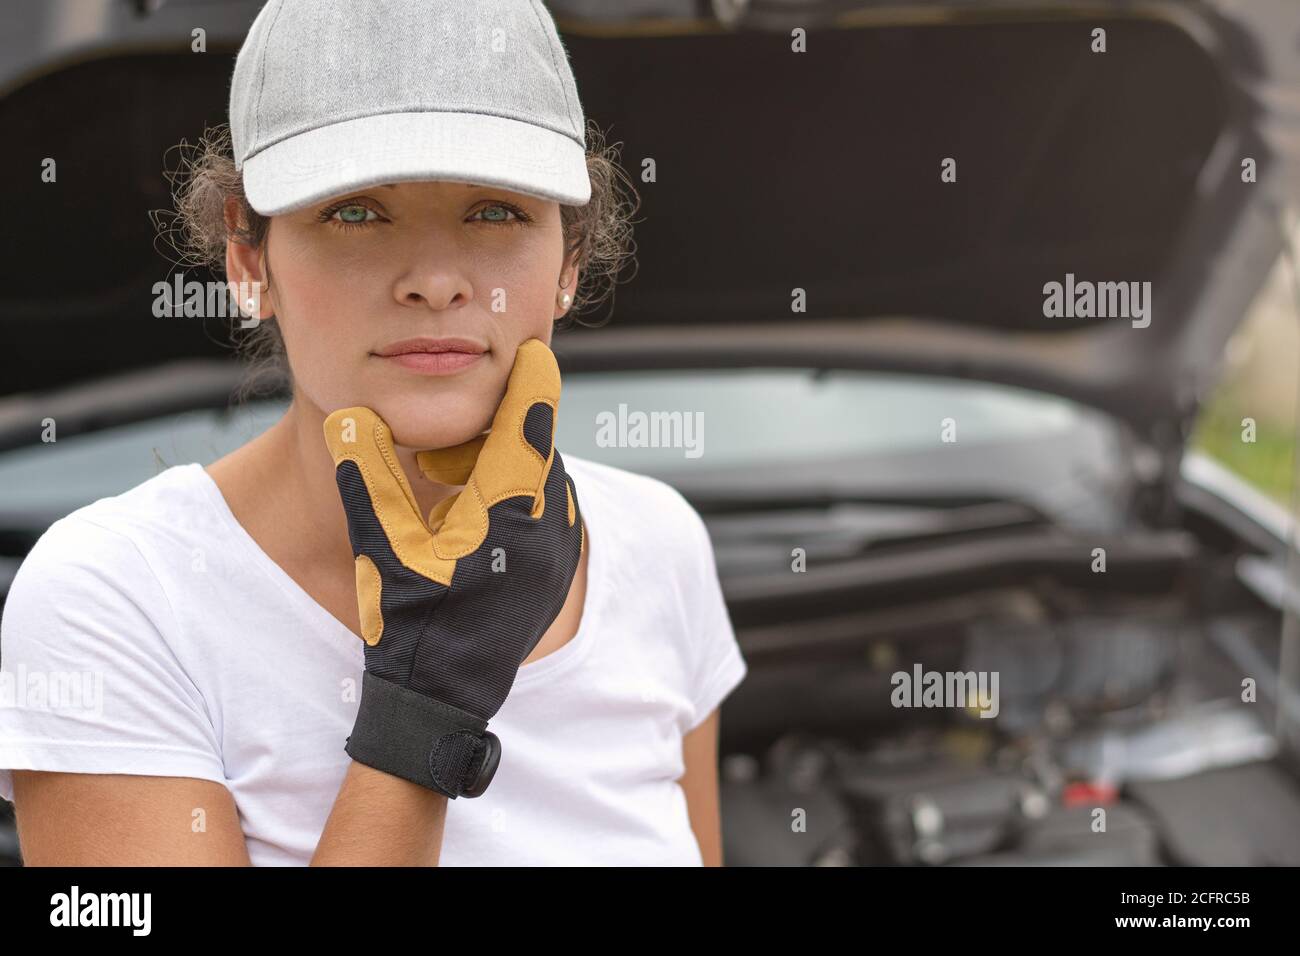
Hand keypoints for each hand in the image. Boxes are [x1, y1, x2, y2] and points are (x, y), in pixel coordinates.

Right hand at [322, 338, 584, 797]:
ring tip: (454, 471)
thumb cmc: (411, 624)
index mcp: (509, 514)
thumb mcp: (382, 546)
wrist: (442, 701)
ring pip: (544, 485)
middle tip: (464, 422)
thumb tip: (350, 418)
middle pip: (538, 454)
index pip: (531, 430)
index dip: (532, 384)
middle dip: (504, 428)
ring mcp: (556, 557)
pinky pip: (548, 516)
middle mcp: (547, 532)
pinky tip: (473, 509)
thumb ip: (368, 477)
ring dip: (508, 466)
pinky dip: (518, 498)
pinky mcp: (554, 577)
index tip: (535, 349)